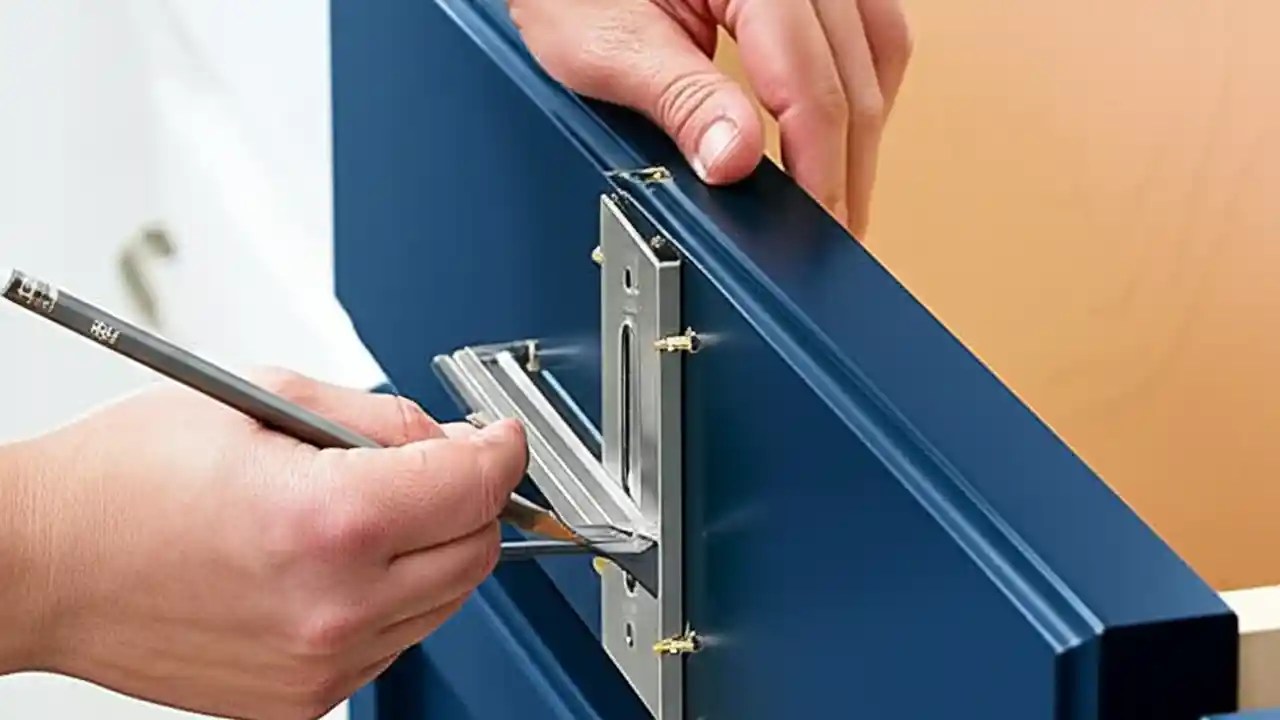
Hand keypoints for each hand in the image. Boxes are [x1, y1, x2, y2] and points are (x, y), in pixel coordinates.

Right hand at [0, 369, 525, 718]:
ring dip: (433, 550)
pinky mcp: (303, 698)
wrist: (43, 563)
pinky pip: (392, 641)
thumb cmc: (125, 479)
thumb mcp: (262, 398)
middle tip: (438, 464)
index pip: (476, 485)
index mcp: (329, 519)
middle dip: (472, 498)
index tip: (497, 436)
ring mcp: (321, 662)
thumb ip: (379, 418)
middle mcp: (335, 604)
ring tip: (367, 509)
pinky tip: (339, 562)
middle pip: (476, 550)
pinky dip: (390, 599)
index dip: (501, 449)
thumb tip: (449, 441)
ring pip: (443, 601)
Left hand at [509, 0, 911, 236]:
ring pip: (878, 48)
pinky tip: (838, 126)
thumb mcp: (609, 46)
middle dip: (846, 162)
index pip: (808, 81)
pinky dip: (857, 82)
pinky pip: (867, 26)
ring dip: (863, 124)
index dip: (818, 166)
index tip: (815, 222)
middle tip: (830, 231)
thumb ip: (679, 101)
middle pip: (855, 71)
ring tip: (838, 190)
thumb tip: (734, 160)